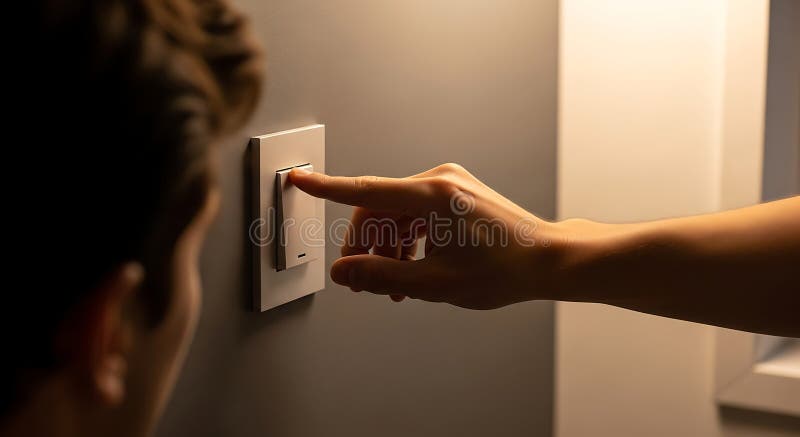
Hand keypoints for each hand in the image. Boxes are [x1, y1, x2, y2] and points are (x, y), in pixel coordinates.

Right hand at [290, 163, 564, 308]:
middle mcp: (439, 181)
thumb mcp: (434, 282)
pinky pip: (415, 213)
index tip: (299, 179)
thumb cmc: (504, 269)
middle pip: (378, 209)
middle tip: (360, 281)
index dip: (326, 187)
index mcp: (432, 196)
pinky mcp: (455, 194)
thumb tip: (344, 272)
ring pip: (396, 214)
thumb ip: (381, 276)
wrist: (546, 260)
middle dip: (365, 246)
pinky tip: (407, 271)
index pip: (366, 191)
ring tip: (388, 286)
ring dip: (386, 248)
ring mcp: (449, 185)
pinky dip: (405, 241)